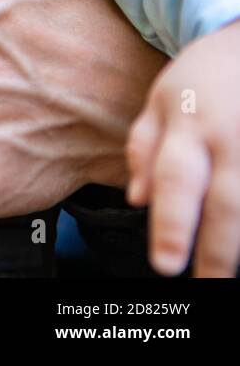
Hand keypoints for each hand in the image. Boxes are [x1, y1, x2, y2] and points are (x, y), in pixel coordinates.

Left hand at [126, 19, 239, 276]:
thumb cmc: (203, 77)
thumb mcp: (161, 100)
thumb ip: (144, 148)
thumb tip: (136, 199)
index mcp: (188, 125)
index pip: (175, 180)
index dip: (172, 224)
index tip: (165, 266)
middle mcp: (230, 137)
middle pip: (226, 202)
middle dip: (217, 251)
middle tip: (206, 287)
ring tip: (230, 276)